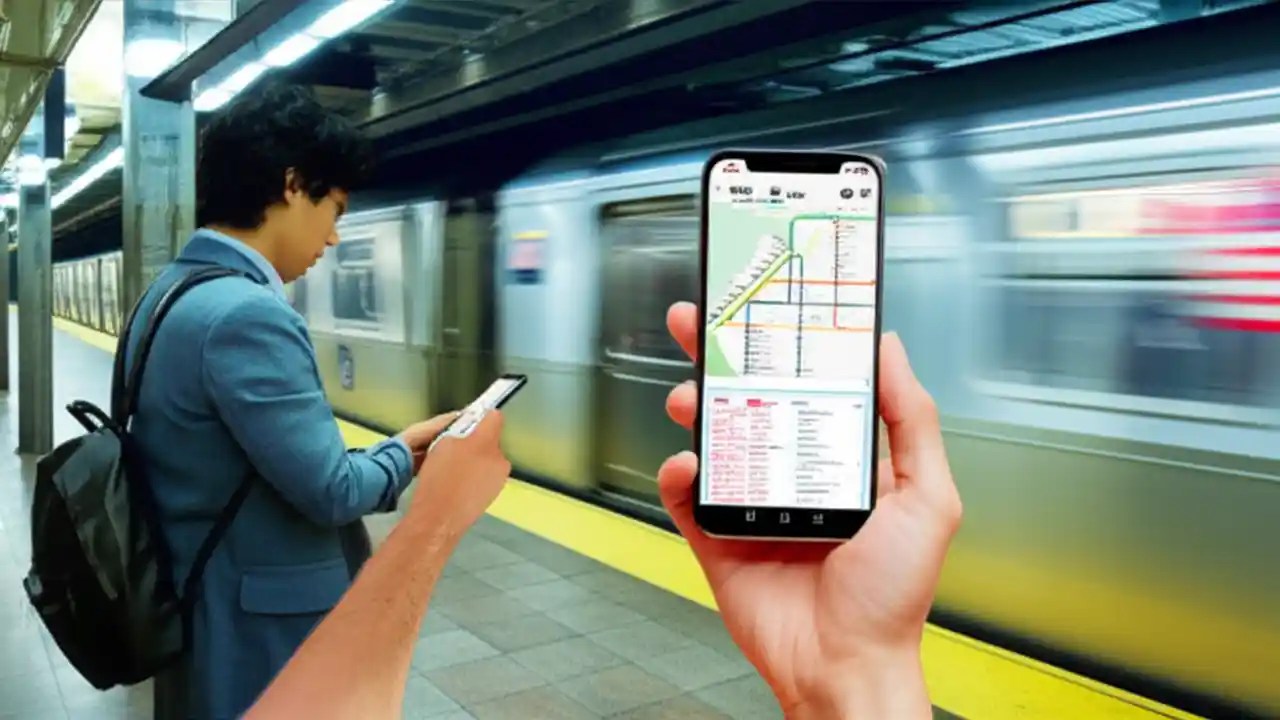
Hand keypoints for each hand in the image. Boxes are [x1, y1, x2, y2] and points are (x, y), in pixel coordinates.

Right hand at [409, 411, 511, 538]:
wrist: (439, 519)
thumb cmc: (439, 481)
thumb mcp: (445, 443)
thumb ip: (461, 429)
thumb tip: (470, 424)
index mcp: (488, 442)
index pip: (494, 417)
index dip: (481, 416)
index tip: (471, 419)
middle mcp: (500, 460)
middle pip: (491, 440)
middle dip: (475, 442)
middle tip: (453, 449)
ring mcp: (499, 479)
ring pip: (487, 460)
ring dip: (474, 460)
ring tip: (451, 470)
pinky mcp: (493, 494)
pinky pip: (484, 477)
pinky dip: (473, 477)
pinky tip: (456, 484)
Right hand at [659, 301, 961, 717]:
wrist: (844, 667)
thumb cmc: (894, 598)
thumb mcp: (928, 499)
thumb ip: (912, 422)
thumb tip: (891, 352)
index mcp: (841, 459)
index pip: (809, 385)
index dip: (786, 345)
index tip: (770, 306)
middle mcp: (794, 474)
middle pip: (749, 398)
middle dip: (719, 357)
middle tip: (698, 323)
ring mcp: (752, 504)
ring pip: (711, 437)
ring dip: (693, 406)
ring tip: (689, 396)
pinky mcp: (717, 537)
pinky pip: (686, 495)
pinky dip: (679, 474)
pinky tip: (689, 464)